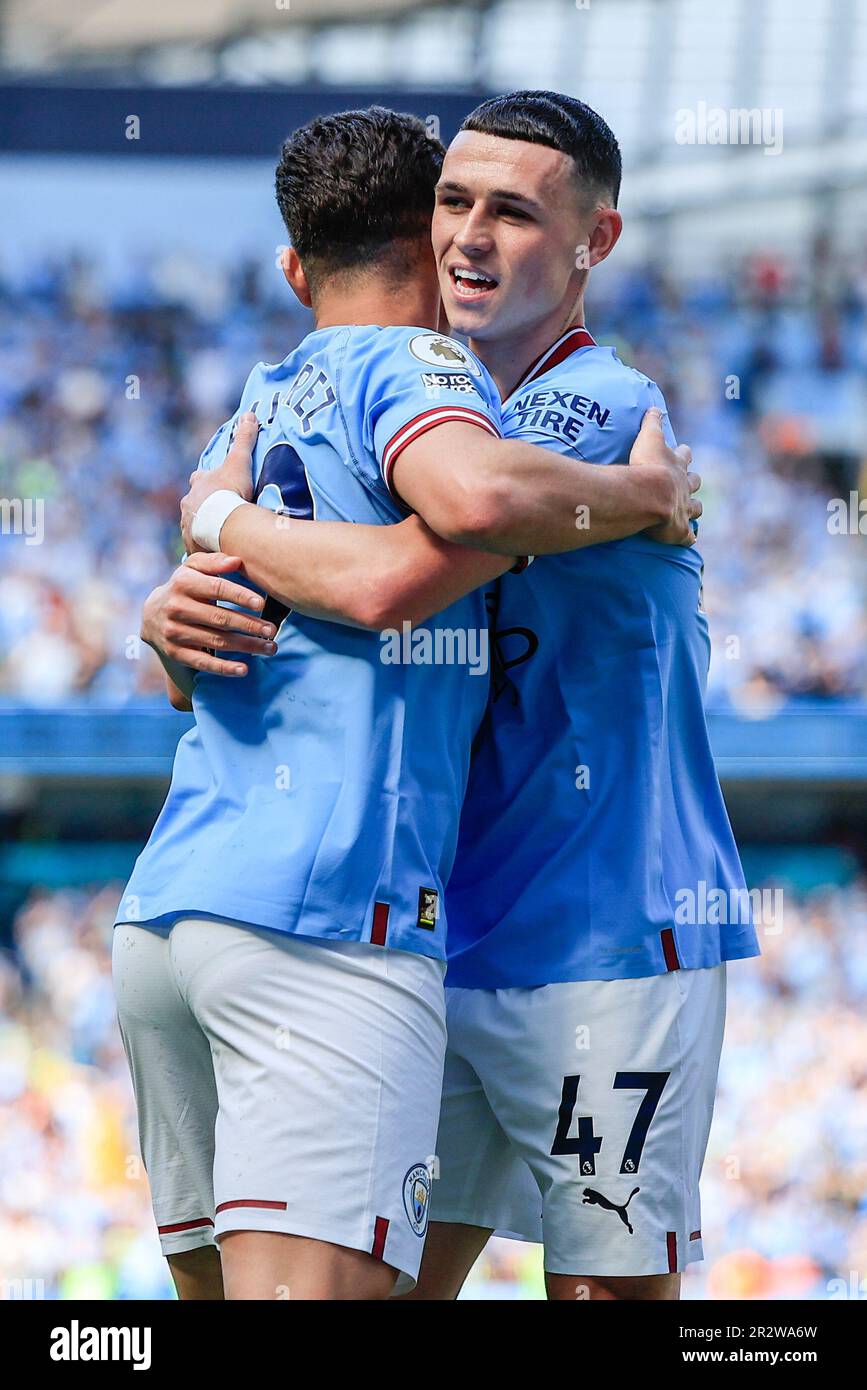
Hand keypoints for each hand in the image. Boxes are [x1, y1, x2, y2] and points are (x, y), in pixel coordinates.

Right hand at [141, 552, 277, 678]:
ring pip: (216, 641)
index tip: (261, 604)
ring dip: (246, 646)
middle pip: (220, 618)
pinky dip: (224, 668)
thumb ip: (214, 562)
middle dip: (249, 625)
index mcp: (183, 583)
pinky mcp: (175, 653)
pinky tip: (244, 670)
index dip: (240, 596)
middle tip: (272, 630)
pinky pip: (203, 662)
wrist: (151, 615)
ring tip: (270, 647)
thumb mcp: (192, 569)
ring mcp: (174, 632)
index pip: (216, 588)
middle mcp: (176, 608)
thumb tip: (237, 561)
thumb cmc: (184, 588)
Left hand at [181, 412, 258, 552]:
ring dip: (203, 527)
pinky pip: (198, 546)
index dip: (205, 480)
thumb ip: (244, 440)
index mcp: (198, 485)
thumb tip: (249, 414)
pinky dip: (205, 546)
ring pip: (194, 525)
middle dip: (203, 506)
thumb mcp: (239, 462)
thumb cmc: (230, 492)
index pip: (199, 479)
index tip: (214, 484)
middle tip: (217, 512)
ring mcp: (189, 526)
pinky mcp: (193, 545)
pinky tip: (215, 551)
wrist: (223, 525)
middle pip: (193, 503)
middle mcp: (188, 505)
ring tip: (217, 534)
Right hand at [629, 408, 701, 546]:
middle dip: (693, 482)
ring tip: (691, 512)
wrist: (650, 495)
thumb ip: (652, 422)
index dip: (684, 454)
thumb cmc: (647, 466)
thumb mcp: (649, 438)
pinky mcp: (679, 531)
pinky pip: (687, 537)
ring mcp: (684, 510)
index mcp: (677, 466)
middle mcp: (684, 487)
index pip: (684, 456)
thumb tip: (655, 407)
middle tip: (690, 483)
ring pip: (696, 510)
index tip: (684, 452)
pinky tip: (688, 540)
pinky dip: (687, 538)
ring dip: (694, 509)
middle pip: (695, 482)